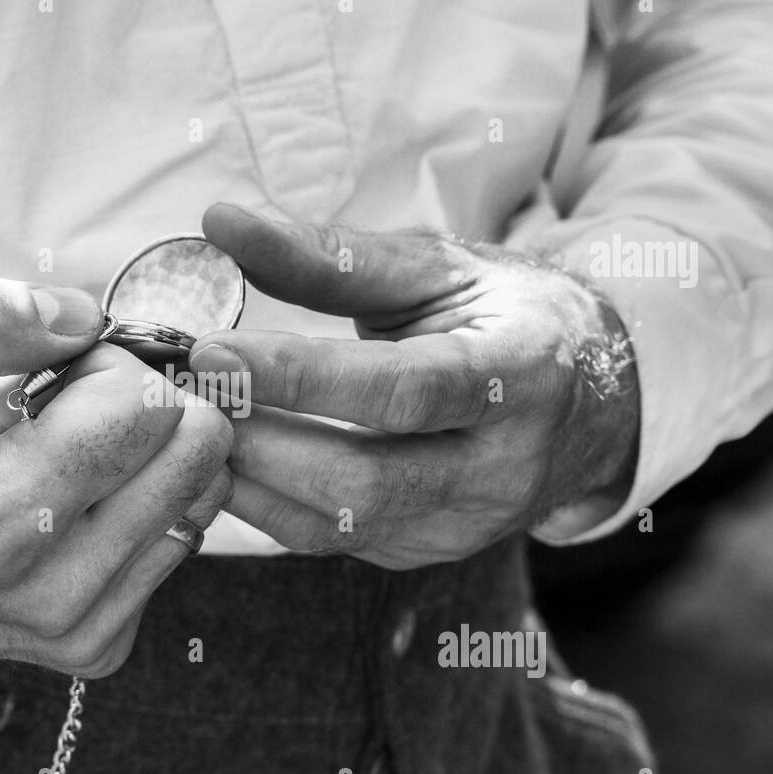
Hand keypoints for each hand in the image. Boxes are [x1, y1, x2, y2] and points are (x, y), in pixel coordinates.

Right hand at [0, 274, 231, 676]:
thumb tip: (86, 316)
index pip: (147, 407)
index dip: (101, 363)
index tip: (39, 375)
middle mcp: (48, 595)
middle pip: (195, 454)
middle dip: (138, 404)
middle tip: (60, 406)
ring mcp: (76, 630)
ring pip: (200, 498)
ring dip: (141, 455)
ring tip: (56, 452)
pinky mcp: (94, 646)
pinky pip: (177, 541)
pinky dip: (136, 503)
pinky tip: (65, 497)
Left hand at [188, 204, 638, 569]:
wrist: (591, 400)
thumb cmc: (505, 317)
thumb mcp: (437, 268)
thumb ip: (333, 255)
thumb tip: (221, 221)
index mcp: (518, 378)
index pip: (402, 390)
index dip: (300, 378)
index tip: (210, 354)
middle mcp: (500, 468)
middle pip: (364, 480)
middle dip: (257, 440)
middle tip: (181, 395)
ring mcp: (464, 524)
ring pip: (338, 523)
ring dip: (248, 478)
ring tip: (188, 423)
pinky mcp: (426, 552)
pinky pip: (331, 540)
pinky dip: (264, 504)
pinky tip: (222, 458)